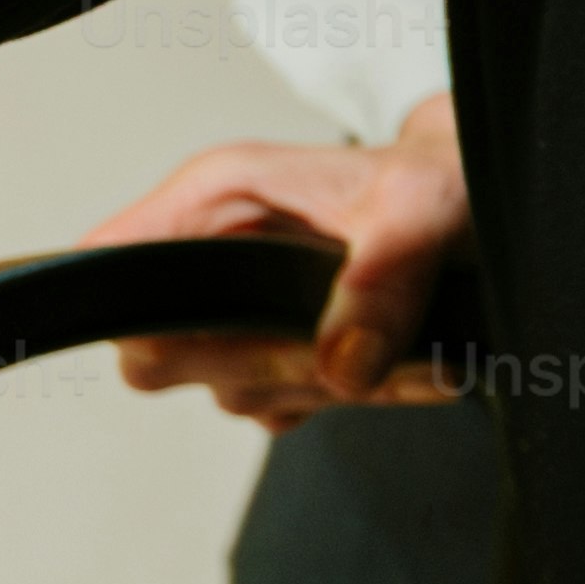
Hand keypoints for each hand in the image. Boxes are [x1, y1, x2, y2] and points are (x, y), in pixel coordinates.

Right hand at [81, 97, 471, 428]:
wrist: (473, 197)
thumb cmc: (438, 178)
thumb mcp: (426, 207)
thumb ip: (383, 280)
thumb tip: (344, 368)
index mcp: (216, 195)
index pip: (111, 263)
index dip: (136, 311)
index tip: (225, 335)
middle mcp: (213, 255)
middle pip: (164, 355)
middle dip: (262, 368)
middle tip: (360, 355)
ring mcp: (241, 311)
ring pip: (233, 389)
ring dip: (323, 389)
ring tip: (417, 356)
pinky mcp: (279, 351)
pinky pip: (288, 405)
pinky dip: (351, 400)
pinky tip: (418, 370)